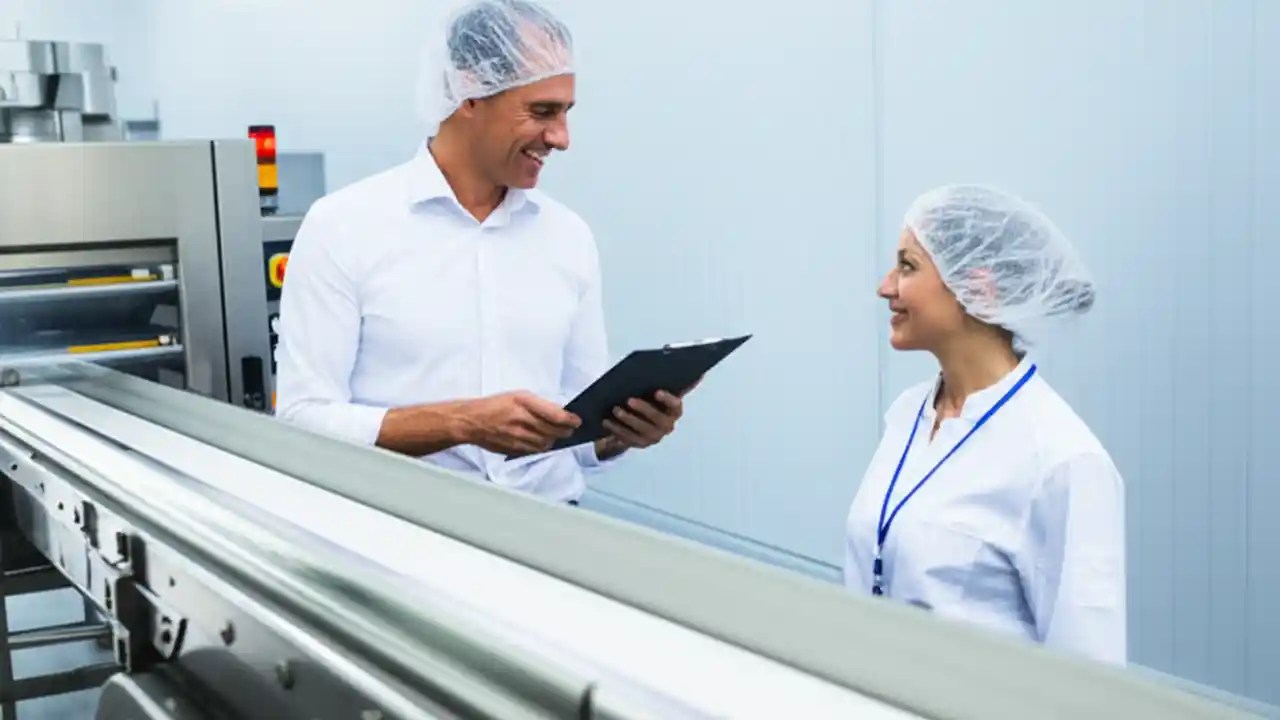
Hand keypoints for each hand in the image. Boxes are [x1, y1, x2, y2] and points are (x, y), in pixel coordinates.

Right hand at [458, 391, 579, 455]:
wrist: (471, 421)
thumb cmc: (495, 406)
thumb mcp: (518, 396)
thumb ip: (538, 405)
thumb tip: (559, 415)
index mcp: (524, 402)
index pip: (556, 416)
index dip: (570, 420)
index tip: (577, 421)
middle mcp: (522, 420)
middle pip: (554, 432)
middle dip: (566, 431)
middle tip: (571, 429)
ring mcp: (517, 437)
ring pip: (546, 443)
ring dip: (554, 439)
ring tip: (556, 435)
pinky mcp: (513, 449)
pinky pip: (534, 450)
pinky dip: (541, 446)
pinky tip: (542, 441)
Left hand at [600, 379, 698, 451]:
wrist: (634, 418)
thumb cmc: (644, 396)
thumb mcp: (648, 387)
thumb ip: (655, 379)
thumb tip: (658, 361)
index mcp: (673, 409)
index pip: (677, 405)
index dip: (669, 399)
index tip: (657, 391)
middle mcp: (668, 424)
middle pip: (659, 419)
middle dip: (644, 409)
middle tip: (629, 399)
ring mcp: (655, 436)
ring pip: (643, 430)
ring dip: (628, 419)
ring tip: (615, 409)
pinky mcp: (641, 443)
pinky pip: (629, 438)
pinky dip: (617, 429)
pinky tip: (607, 421)